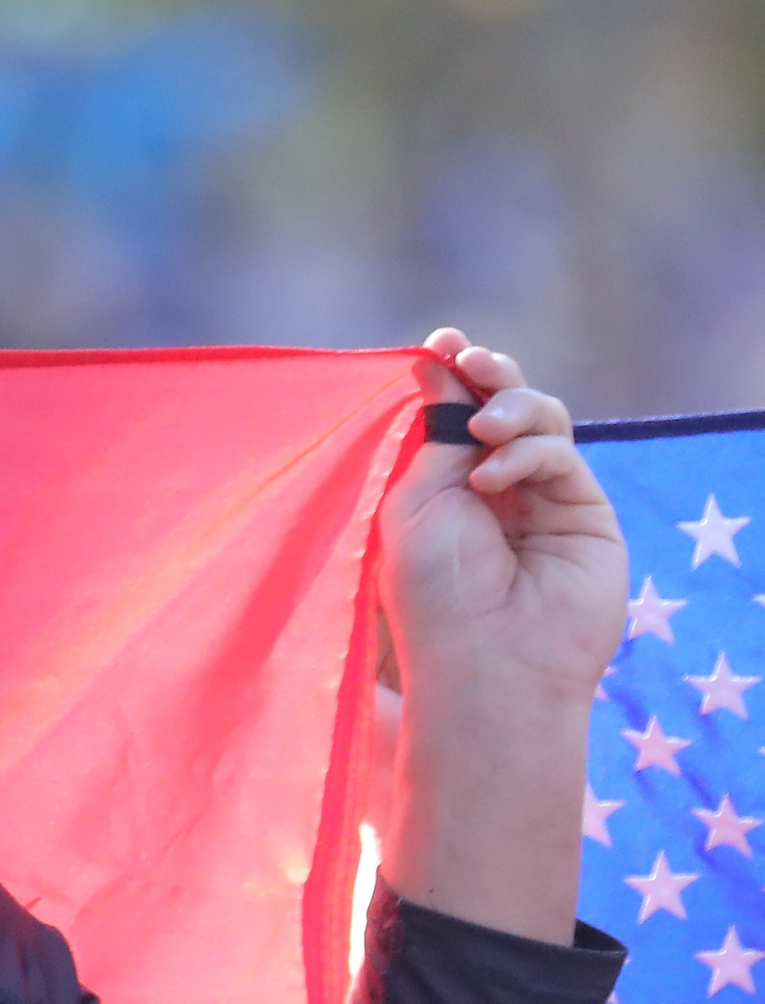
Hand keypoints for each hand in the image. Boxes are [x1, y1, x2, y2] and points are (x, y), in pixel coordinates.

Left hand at [383, 331, 625, 707]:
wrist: (486, 660)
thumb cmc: (433, 590)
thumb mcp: (417, 500)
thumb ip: (435, 434)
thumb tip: (435, 365)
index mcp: (444, 493)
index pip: (455, 420)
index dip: (453, 378)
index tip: (441, 343)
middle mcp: (494, 494)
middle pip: (504, 410)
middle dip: (489, 376)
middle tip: (471, 360)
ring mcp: (543, 502)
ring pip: (541, 421)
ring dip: (510, 407)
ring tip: (483, 431)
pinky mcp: (585, 511)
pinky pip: (560, 453)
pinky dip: (527, 452)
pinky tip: (493, 479)